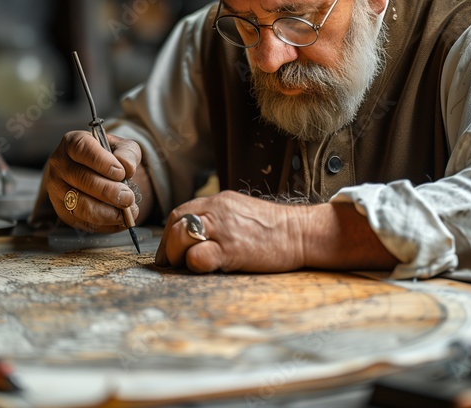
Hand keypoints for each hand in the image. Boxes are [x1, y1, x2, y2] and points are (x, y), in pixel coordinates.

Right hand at [42, 130, 143, 232]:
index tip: (121, 173)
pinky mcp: (63, 211)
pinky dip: (104, 224)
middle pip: (81, 179)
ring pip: (79, 204)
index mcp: (72, 143)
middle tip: (128, 198)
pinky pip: (83, 222)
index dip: (102, 162)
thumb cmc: (108, 157)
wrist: (95, 173)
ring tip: (126, 212)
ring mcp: (58, 190)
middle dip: (108, 191)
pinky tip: (119, 221)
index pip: (82, 149)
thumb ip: (127, 153)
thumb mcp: (121, 147)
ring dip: (106, 212)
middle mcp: (60, 165)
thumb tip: (127, 168)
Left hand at [154, 190, 307, 272]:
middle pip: (176, 223)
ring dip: (178, 256)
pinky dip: (194, 265)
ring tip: (188, 266)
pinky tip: (207, 269)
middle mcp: (218, 210)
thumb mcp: (242, 213)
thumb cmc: (275, 229)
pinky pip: (198, 256)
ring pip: (181, 237)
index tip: (171, 250)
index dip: (169, 234)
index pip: (180, 212)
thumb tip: (197, 236)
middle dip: (169, 247)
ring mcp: (224, 229)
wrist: (301, 233)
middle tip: (173, 263)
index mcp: (219, 201)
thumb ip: (219, 219)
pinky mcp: (232, 249)